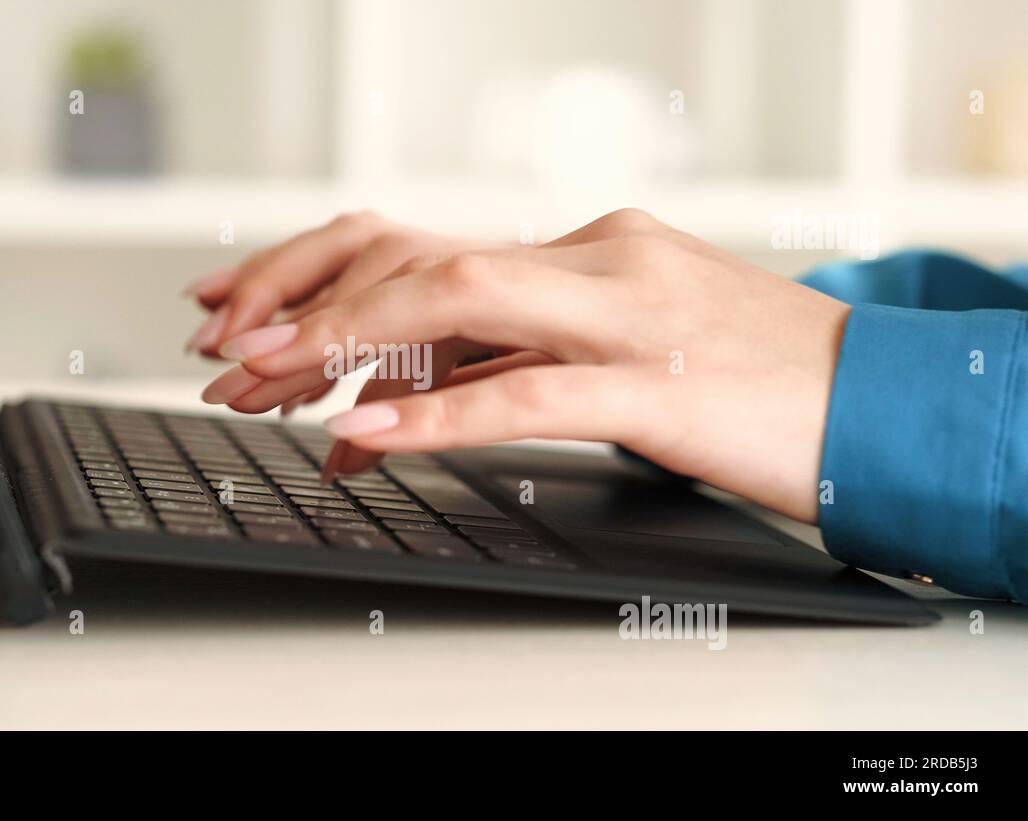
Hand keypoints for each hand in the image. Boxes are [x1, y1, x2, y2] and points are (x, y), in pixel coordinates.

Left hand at [202, 209, 849, 522]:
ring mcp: (629, 313)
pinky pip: (531, 390)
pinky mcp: (662, 383)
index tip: (237, 306)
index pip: (417, 240)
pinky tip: (369, 432)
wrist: (880, 401)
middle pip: (416, 252)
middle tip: (223, 347)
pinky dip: (440, 412)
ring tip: (262, 380)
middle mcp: (595, 258)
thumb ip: (499, 372)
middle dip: (303, 298)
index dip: (313, 269)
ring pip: (459, 297)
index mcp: (580, 249)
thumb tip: (375, 412)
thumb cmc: (745, 384)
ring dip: (344, 340)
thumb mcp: (606, 359)